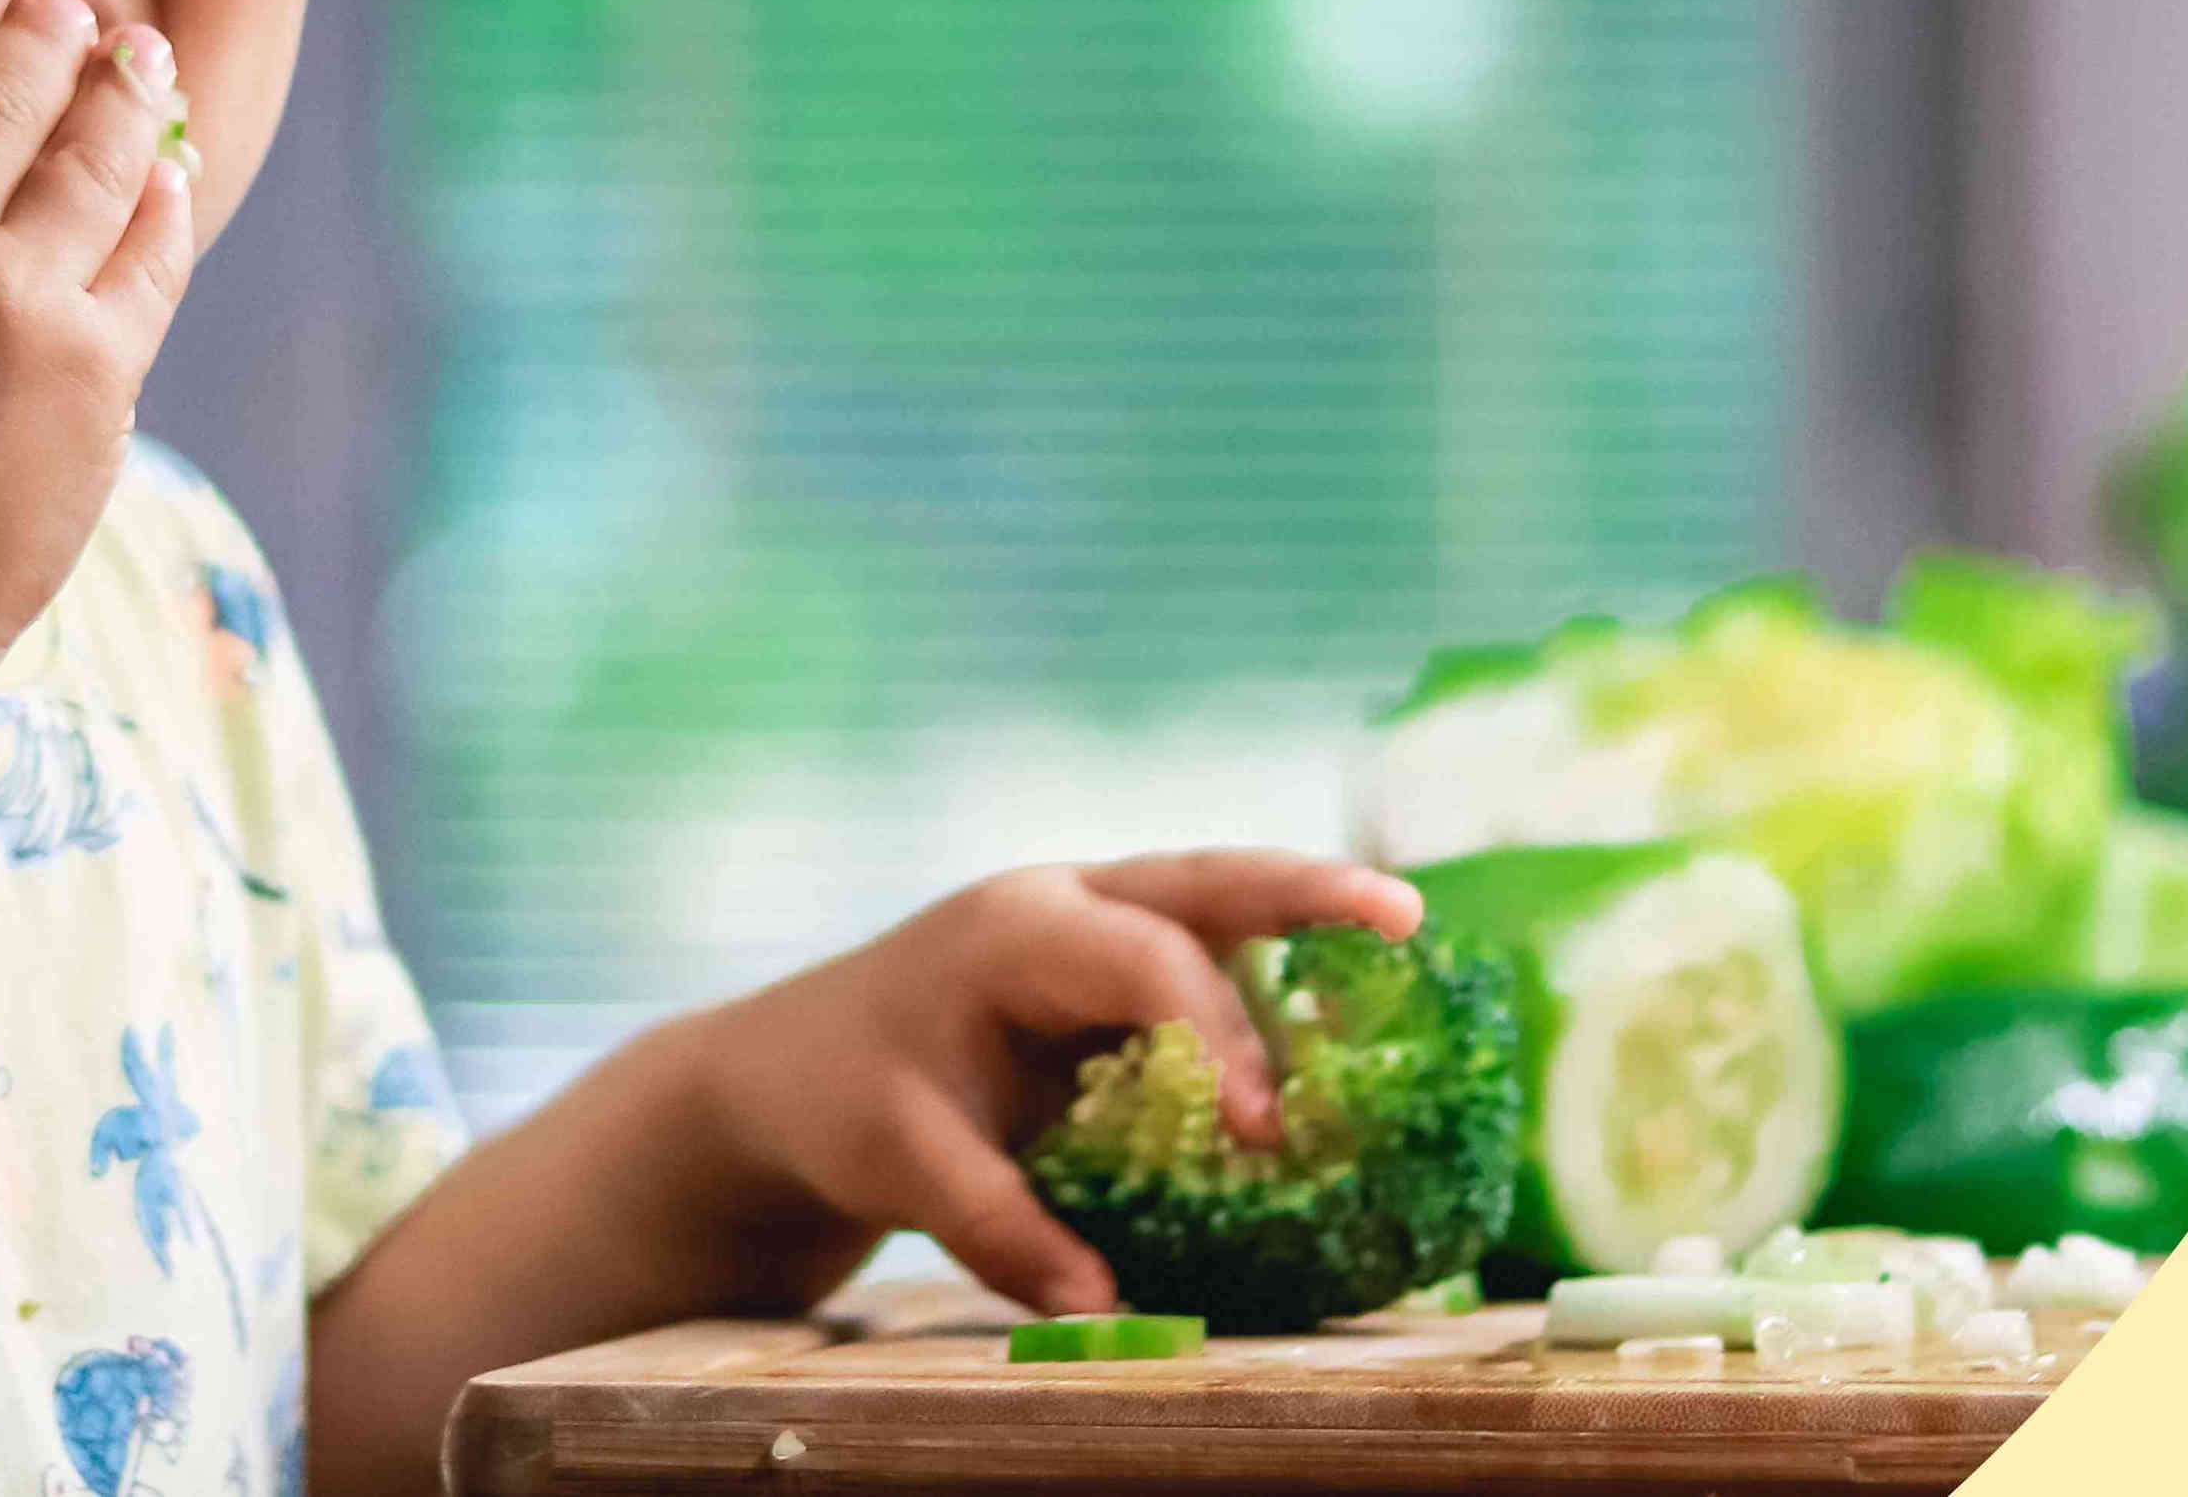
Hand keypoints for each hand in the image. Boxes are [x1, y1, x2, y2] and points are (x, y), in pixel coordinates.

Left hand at [677, 851, 1424, 1316]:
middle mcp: (1061, 906)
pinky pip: (1199, 965)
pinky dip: (1267, 988)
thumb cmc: (836, 1101)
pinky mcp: (1100, 976)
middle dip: (1307, 890)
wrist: (780, 1076)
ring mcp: (1085, 930)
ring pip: (1212, 908)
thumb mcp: (903, 1165)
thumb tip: (1108, 1309)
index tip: (1267, 1132)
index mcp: (1014, 931)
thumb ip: (1005, 1230)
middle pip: (1203, 879)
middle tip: (1408, 915)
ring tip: (1404, 950)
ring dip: (1303, 928)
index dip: (1222, 1038)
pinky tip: (1332, 1035)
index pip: (1149, 964)